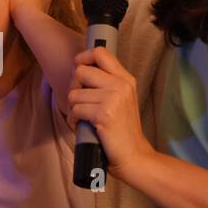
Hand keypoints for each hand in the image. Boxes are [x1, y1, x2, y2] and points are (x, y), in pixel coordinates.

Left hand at [66, 46, 155, 180]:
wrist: (134, 155)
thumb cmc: (122, 130)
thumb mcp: (121, 100)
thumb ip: (107, 83)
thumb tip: (79, 70)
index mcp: (125, 79)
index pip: (100, 52)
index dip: (82, 58)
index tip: (79, 70)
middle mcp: (120, 85)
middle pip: (81, 71)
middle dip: (74, 87)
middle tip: (79, 101)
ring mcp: (113, 98)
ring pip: (74, 93)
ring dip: (73, 108)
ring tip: (82, 117)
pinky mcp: (103, 114)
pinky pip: (75, 110)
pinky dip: (73, 120)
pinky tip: (80, 125)